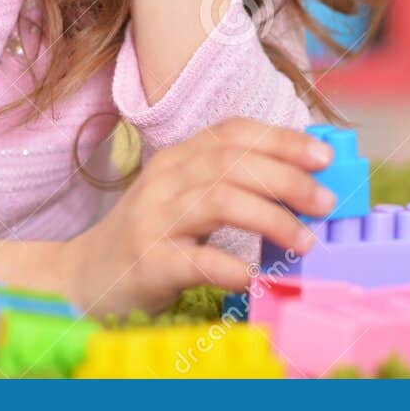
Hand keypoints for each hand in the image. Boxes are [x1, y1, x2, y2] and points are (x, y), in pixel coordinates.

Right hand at [55, 118, 334, 315]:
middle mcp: (165, 179)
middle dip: (288, 179)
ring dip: (271, 218)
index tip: (324, 156)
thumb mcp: (187, 197)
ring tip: (304, 241)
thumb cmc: (153, 236)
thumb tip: (305, 181)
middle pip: (233, 163)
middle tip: (325, 202)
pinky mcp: (147, 262)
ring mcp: (153, 219)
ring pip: (220, 201)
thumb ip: (233, 183)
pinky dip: (229, 266)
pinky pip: (194, 260)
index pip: (234, 132)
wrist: (84, 277)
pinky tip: (253, 275)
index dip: (282, 139)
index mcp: (180, 157)